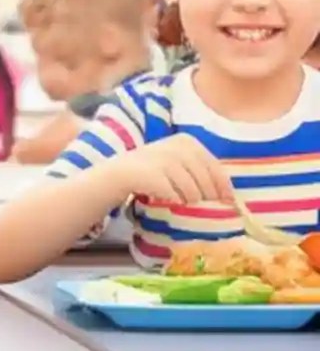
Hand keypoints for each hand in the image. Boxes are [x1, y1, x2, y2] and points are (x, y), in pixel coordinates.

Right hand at [104, 133, 233, 204]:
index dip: (224, 188)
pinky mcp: (154, 174)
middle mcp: (178, 147)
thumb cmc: (155, 171)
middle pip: (206, 182)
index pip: (215, 168)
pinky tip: (166, 200)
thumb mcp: (179, 164)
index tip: (228, 204)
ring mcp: (165, 159)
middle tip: (201, 209)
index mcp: (188, 141)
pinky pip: (175, 197)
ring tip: (178, 201)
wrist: (119, 174)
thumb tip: (231, 199)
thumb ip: (202, 173)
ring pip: (193, 192)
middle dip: (207, 199)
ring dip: (189, 203)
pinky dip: (174, 203)